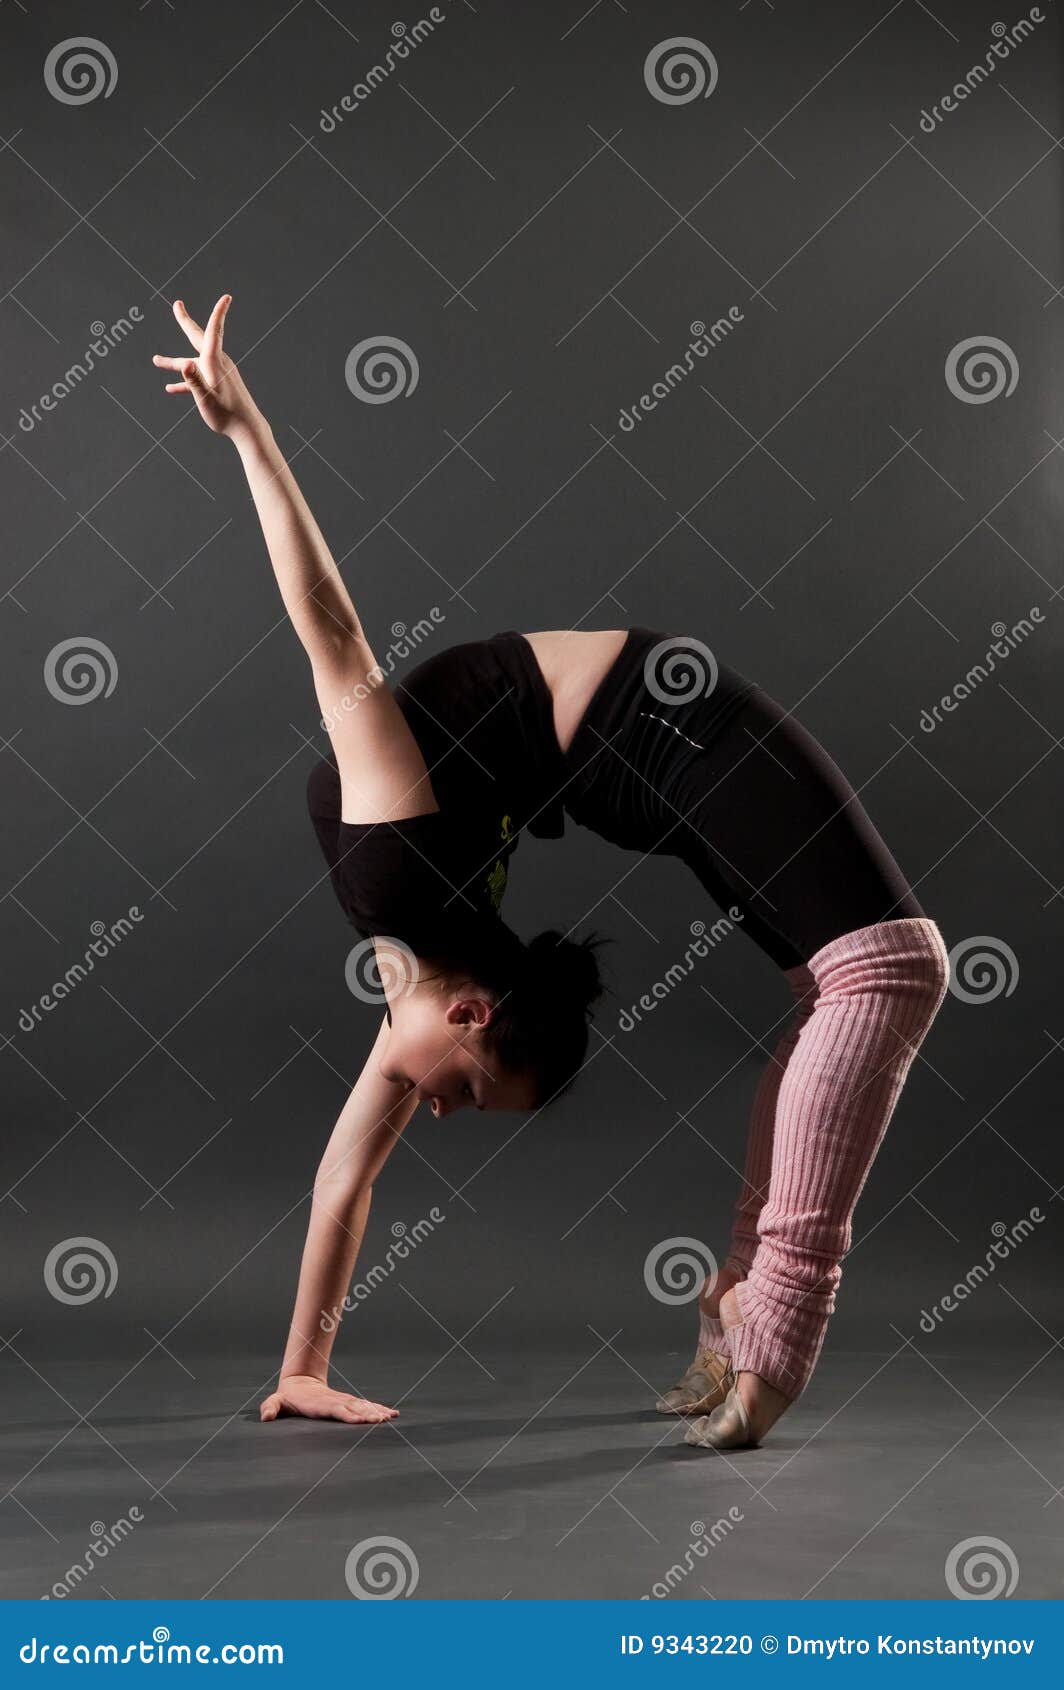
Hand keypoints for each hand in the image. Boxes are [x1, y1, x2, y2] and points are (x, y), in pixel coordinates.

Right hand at [153, 294, 260, 439]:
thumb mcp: (205, 399)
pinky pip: (197, 379)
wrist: (247, 429)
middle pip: (198, 338)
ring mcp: (216, 373)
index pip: (214, 331)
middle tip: (176, 304)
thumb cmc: (226, 415)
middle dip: (185, 322)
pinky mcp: (216, 385)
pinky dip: (184, 382)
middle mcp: (217, 363)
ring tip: (156, 360)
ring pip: (191, 362)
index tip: (227, 296)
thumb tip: (184, 364)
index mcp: (214, 362)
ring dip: (173, 362)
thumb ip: (193, 381)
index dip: (219, 312)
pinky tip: (170, 389)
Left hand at [259, 1374, 399, 1424]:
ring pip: (362, 1407)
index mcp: (320, 1404)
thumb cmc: (287, 1398)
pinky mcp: (349, 1404)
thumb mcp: (276, 1402)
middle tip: (381, 1420)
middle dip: (367, 1414)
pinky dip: (378, 1409)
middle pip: (353, 1408)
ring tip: (390, 1417)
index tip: (359, 1420)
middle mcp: (335, 1402)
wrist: (300, 1382)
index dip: (347, 1415)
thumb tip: (265, 1417)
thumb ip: (270, 1407)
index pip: (335, 1409)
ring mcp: (343, 1402)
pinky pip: (365, 1406)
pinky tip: (391, 1414)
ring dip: (376, 1412)